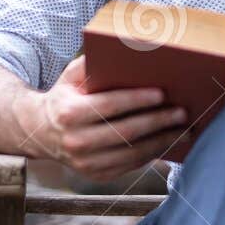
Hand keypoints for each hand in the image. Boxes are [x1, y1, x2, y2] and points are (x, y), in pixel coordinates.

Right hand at [21, 55, 189, 181]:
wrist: (41, 132)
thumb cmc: (65, 97)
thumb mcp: (71, 76)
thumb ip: (92, 63)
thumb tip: (124, 49)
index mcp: (69, 113)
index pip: (110, 106)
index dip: (137, 100)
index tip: (162, 94)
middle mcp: (76, 142)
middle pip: (125, 132)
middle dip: (158, 122)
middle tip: (182, 112)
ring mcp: (86, 163)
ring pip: (132, 153)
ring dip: (162, 141)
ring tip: (184, 130)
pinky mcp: (96, 175)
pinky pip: (130, 165)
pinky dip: (152, 154)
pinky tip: (168, 143)